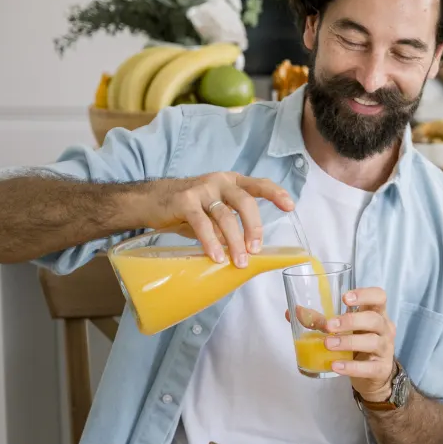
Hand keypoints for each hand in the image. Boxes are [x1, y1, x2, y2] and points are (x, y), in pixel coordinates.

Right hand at [144, 172, 293, 266]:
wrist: (151, 200)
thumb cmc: (190, 208)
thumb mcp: (214, 210)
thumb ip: (230, 223)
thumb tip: (248, 249)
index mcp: (232, 182)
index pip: (259, 184)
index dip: (276, 193)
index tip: (290, 206)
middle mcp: (220, 182)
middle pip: (245, 202)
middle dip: (254, 227)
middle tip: (256, 249)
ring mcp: (202, 190)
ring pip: (225, 216)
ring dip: (234, 241)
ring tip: (239, 261)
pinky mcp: (184, 201)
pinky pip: (202, 224)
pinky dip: (211, 242)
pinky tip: (217, 257)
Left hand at [323, 287, 397, 402]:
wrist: (374, 374)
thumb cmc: (358, 344)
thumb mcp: (344, 330)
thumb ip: (321, 320)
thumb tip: (293, 312)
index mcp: (376, 313)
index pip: (379, 296)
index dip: (365, 295)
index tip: (345, 298)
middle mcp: (384, 328)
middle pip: (374, 319)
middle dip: (351, 320)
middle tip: (329, 326)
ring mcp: (385, 349)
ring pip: (372, 342)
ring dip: (348, 342)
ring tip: (328, 345)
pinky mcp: (380, 368)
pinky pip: (368, 367)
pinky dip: (351, 367)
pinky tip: (335, 365)